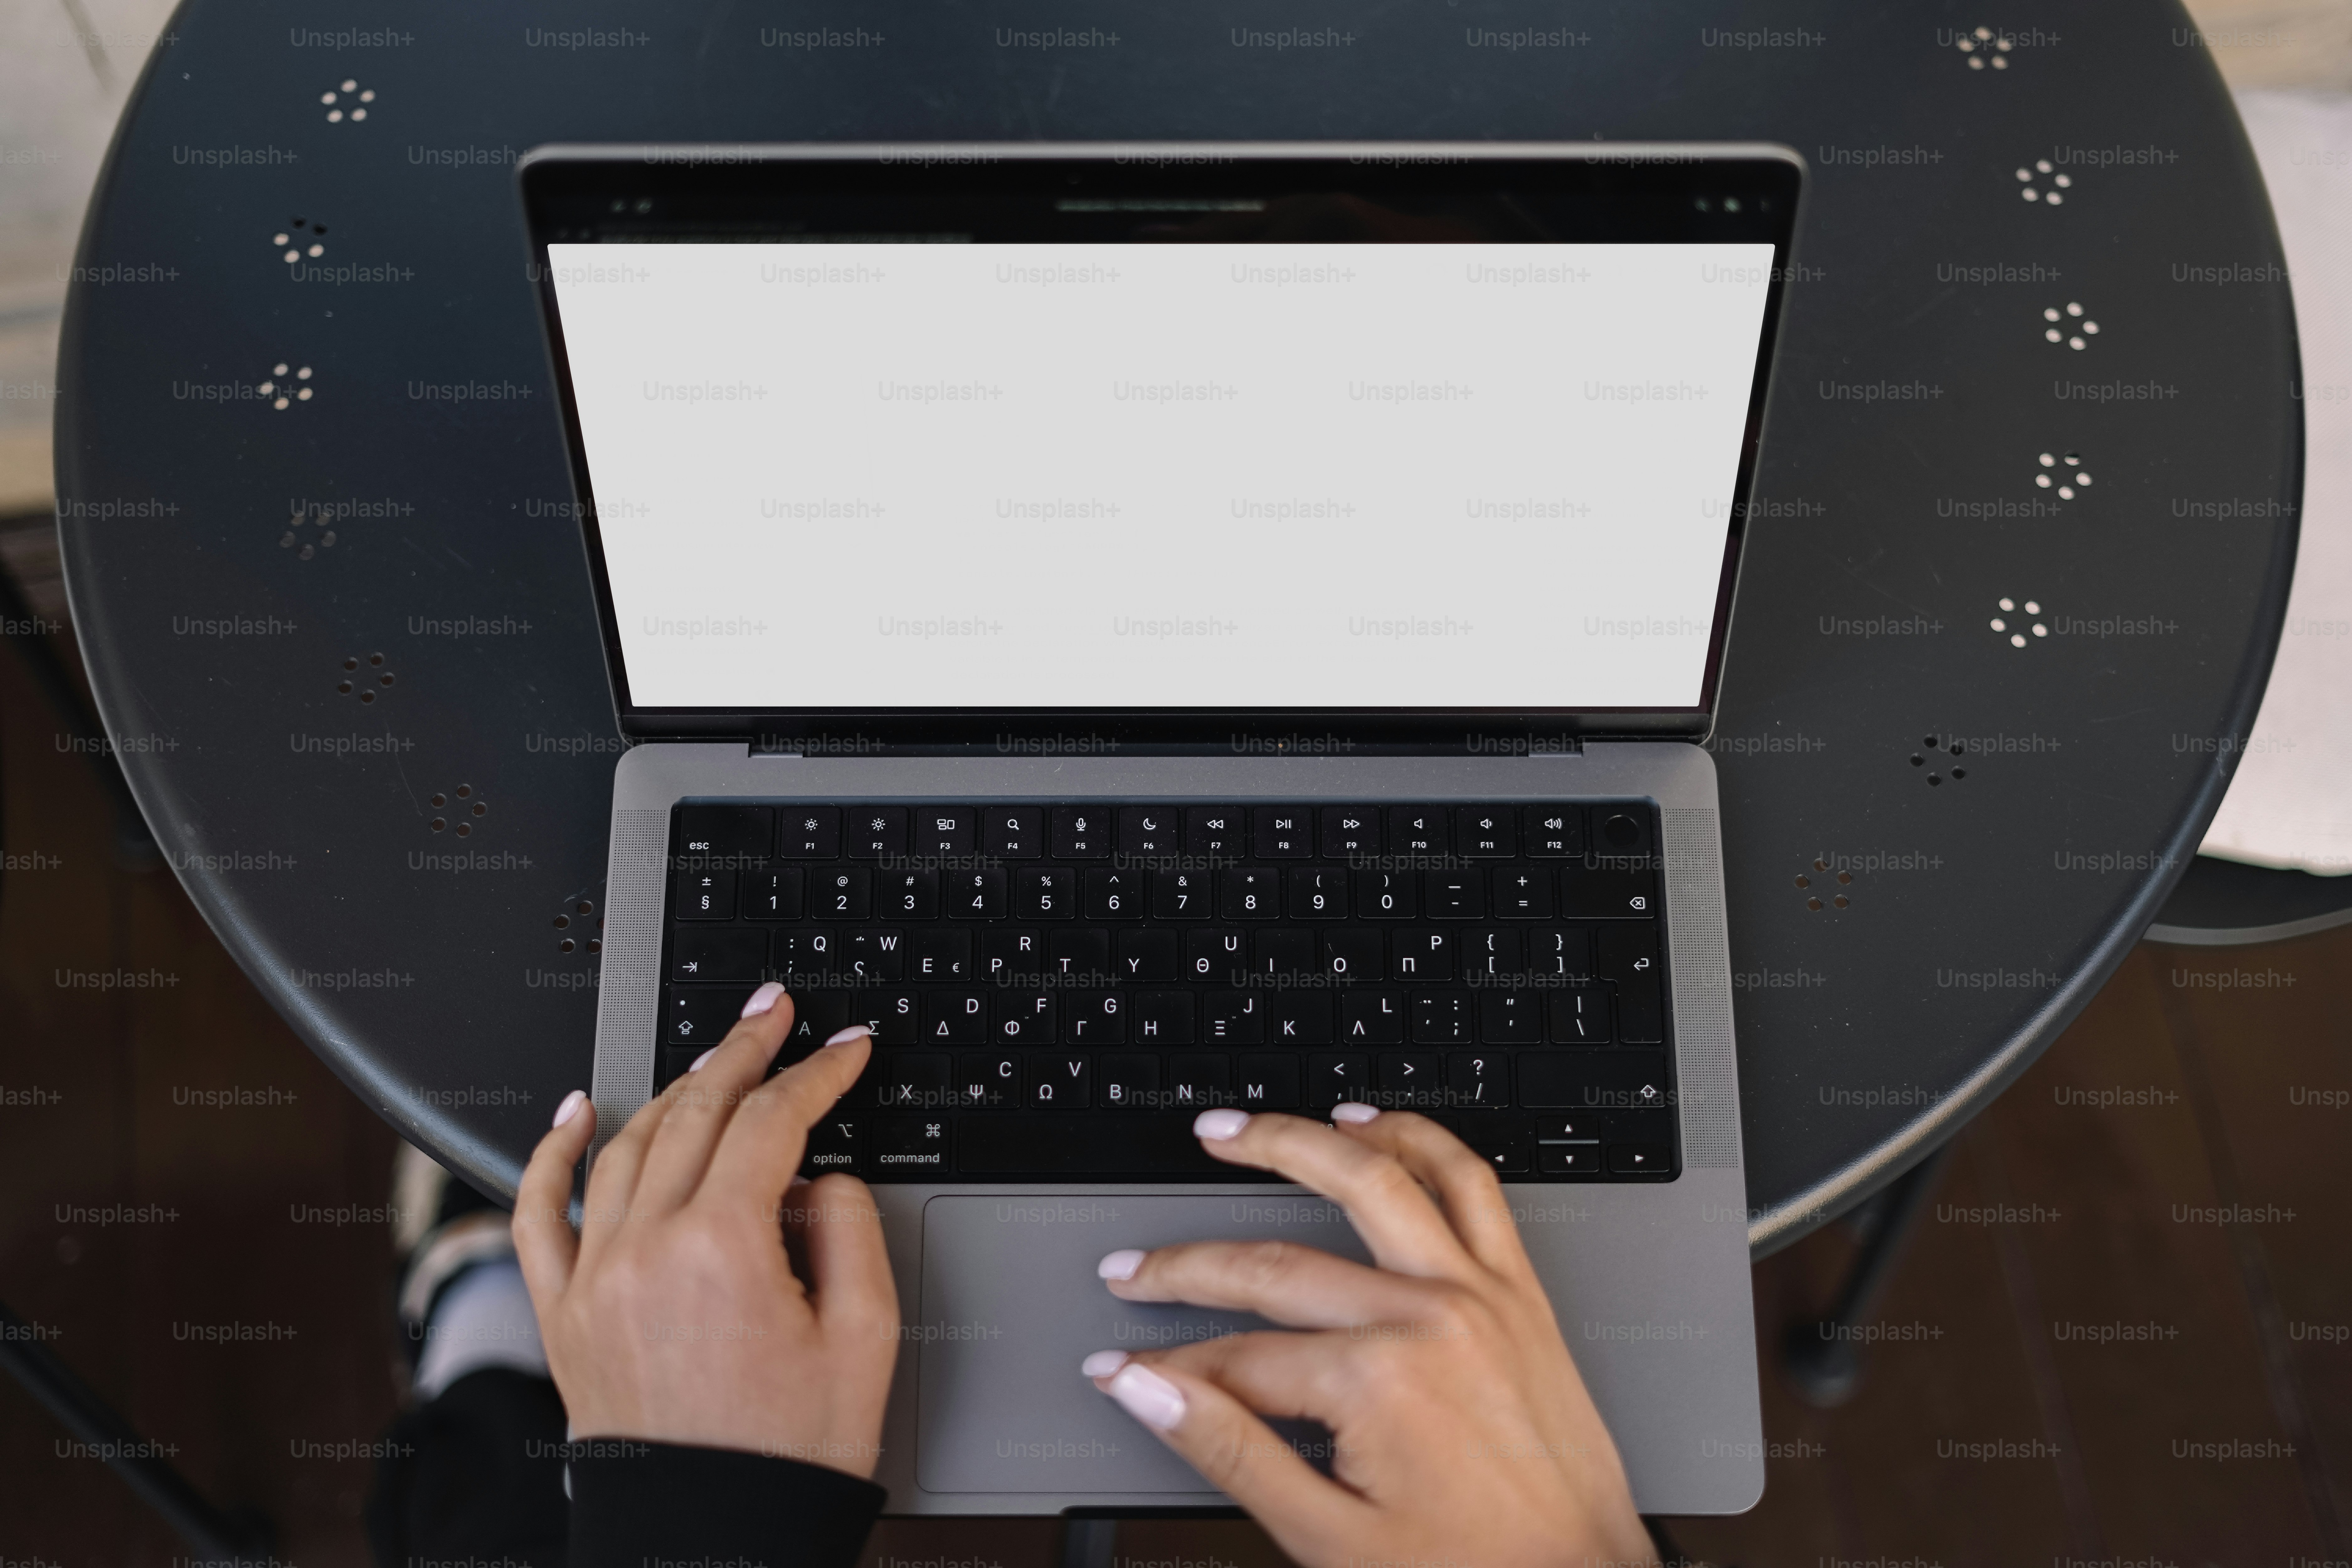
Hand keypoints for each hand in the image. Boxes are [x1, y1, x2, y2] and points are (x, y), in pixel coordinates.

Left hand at [513, 983, 896, 1475]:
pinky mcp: (563, 1315)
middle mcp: (647, 1252)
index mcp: (725, 1250)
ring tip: (712, 1060)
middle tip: (776, 1016)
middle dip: (745, 1051)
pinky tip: (576, 1111)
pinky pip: (538, 1213)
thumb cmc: (787, 1458)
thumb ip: (850, 1231)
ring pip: (626, 1145)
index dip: (818, 1073)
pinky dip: (552, 1152)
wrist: (713, 1545)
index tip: (846, 1049)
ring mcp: (595, 1281)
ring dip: (673, 1089)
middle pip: (697, 1112)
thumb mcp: (864, 1338)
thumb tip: (819, 1177)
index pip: (774, 1121)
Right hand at [1084, 1105, 1655, 1567]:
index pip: (1235, 1360)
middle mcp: (1427, 1317)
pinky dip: (1418, 1139)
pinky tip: (1370, 1124)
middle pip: (1278, 1266)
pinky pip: (1470, 1184)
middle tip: (1133, 1265)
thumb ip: (1229, 1452)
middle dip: (1188, 1265)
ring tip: (1232, 1131)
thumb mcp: (1328, 1538)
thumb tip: (1145, 1390)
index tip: (1121, 1368)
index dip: (1168, 1369)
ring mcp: (1478, 1293)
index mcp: (1378, 1382)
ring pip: (1373, 1178)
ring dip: (1293, 1142)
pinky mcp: (1519, 1290)